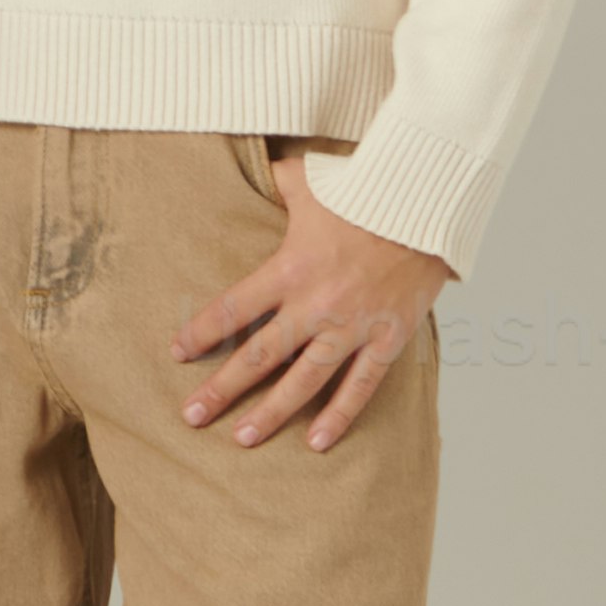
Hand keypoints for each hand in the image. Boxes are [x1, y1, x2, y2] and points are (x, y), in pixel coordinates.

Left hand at [169, 157, 448, 456]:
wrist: (428, 206)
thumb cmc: (366, 190)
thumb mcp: (310, 180)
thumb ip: (276, 182)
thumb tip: (251, 164)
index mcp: (290, 268)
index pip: (233, 308)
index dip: (201, 332)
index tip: (177, 353)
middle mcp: (317, 304)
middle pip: (259, 356)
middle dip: (222, 389)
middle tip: (191, 416)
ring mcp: (354, 326)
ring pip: (304, 381)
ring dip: (271, 413)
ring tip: (241, 439)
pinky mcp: (388, 338)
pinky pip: (360, 386)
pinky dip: (339, 415)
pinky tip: (316, 441)